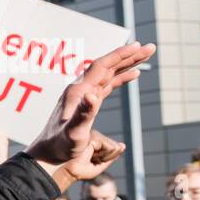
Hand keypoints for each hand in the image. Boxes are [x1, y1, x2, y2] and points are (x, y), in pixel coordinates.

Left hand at [24, 42, 155, 189]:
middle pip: (107, 66)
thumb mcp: (74, 132)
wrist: (48, 154)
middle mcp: (80, 90)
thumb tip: (93, 95)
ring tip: (145, 55)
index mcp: (78, 92)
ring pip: (108, 74)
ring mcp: (83, 96)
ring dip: (126, 64)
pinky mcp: (86, 103)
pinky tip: (133, 75)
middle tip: (150, 47)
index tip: (138, 46)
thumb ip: (84, 114)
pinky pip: (106, 84)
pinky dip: (120, 77)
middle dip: (128, 56)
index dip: (120, 55)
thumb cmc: (61, 146)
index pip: (101, 66)